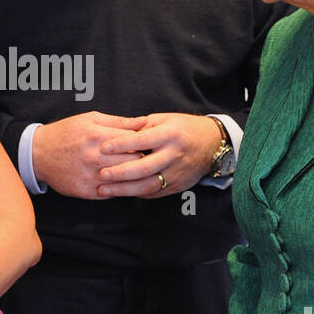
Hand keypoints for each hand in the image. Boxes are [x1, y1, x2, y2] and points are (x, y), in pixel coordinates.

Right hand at [31, 112, 146, 198]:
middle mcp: (94, 157)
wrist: (38, 154)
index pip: (135, 140)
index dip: (145, 142)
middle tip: (148, 158)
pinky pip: (113, 192)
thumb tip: (145, 121)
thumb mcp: (91, 119)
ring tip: (138, 171)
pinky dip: (121, 187)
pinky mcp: (86, 191)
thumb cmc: (67, 133)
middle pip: (134, 161)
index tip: (149, 143)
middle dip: (143, 159)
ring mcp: (90, 176)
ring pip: (126, 179)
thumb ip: (120, 121)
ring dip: (134, 175)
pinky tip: (122, 181)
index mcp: (98, 136)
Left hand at [96, 113, 221, 197]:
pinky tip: (120, 192)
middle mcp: (174, 155)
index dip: (121, 144)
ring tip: (104, 189)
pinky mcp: (178, 185)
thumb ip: (140, 126)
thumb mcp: (164, 119)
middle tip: (101, 174)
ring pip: (148, 185)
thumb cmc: (182, 128)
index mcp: (169, 134)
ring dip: (124, 189)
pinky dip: (136, 193)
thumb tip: (115, 131)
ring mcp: (177, 172)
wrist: (212, 143)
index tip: (102, 147)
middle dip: (120, 172)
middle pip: (144, 167)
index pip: (142, 141)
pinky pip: (154, 192)